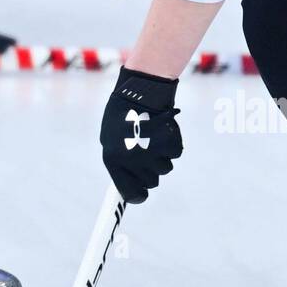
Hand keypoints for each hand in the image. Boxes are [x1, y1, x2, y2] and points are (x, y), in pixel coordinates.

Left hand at [100, 66, 181, 203]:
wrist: (141, 91)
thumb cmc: (124, 114)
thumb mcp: (111, 138)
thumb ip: (118, 162)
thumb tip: (125, 186)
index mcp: (113, 159)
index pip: (129, 191)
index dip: (137, 196)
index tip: (142, 195)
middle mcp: (131, 160)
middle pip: (151, 182)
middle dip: (151, 170)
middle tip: (147, 152)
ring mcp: (151, 153)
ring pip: (165, 169)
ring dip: (162, 156)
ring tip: (153, 136)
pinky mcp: (168, 143)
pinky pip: (175, 154)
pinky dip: (172, 144)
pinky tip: (162, 130)